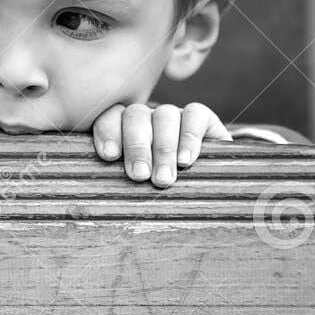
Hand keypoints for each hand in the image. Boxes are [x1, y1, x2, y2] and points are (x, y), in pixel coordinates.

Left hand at [91, 102, 228, 187]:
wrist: (207, 187)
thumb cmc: (162, 194)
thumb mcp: (139, 187)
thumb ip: (124, 182)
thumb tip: (107, 199)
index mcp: (123, 128)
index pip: (110, 118)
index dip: (108, 133)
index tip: (109, 156)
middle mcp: (147, 118)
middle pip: (136, 116)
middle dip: (137, 147)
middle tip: (140, 175)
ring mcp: (174, 115)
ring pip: (164, 116)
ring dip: (163, 148)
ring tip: (163, 178)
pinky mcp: (202, 118)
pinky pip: (194, 116)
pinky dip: (189, 137)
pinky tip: (186, 160)